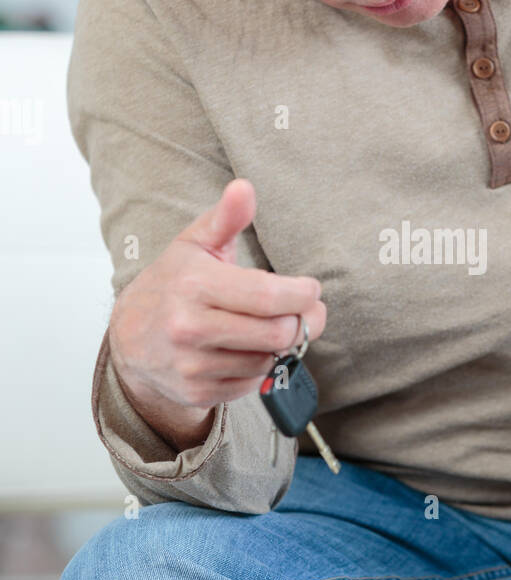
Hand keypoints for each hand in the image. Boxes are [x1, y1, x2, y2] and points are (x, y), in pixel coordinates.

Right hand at [109, 178, 325, 412]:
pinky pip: (252, 383)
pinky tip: (247, 349)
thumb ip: (226, 217)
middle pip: (276, 333)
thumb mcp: (196, 243)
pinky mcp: (196, 392)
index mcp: (194, 285)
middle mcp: (189, 327)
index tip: (311, 289)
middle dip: (303, 321)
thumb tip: (244, 187)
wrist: (130, 336)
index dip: (301, 295)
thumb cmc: (173, 283)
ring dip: (279, 345)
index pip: (268, 297)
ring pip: (268, 359)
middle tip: (309, 312)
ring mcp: (191, 364)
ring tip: (272, 327)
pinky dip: (258, 367)